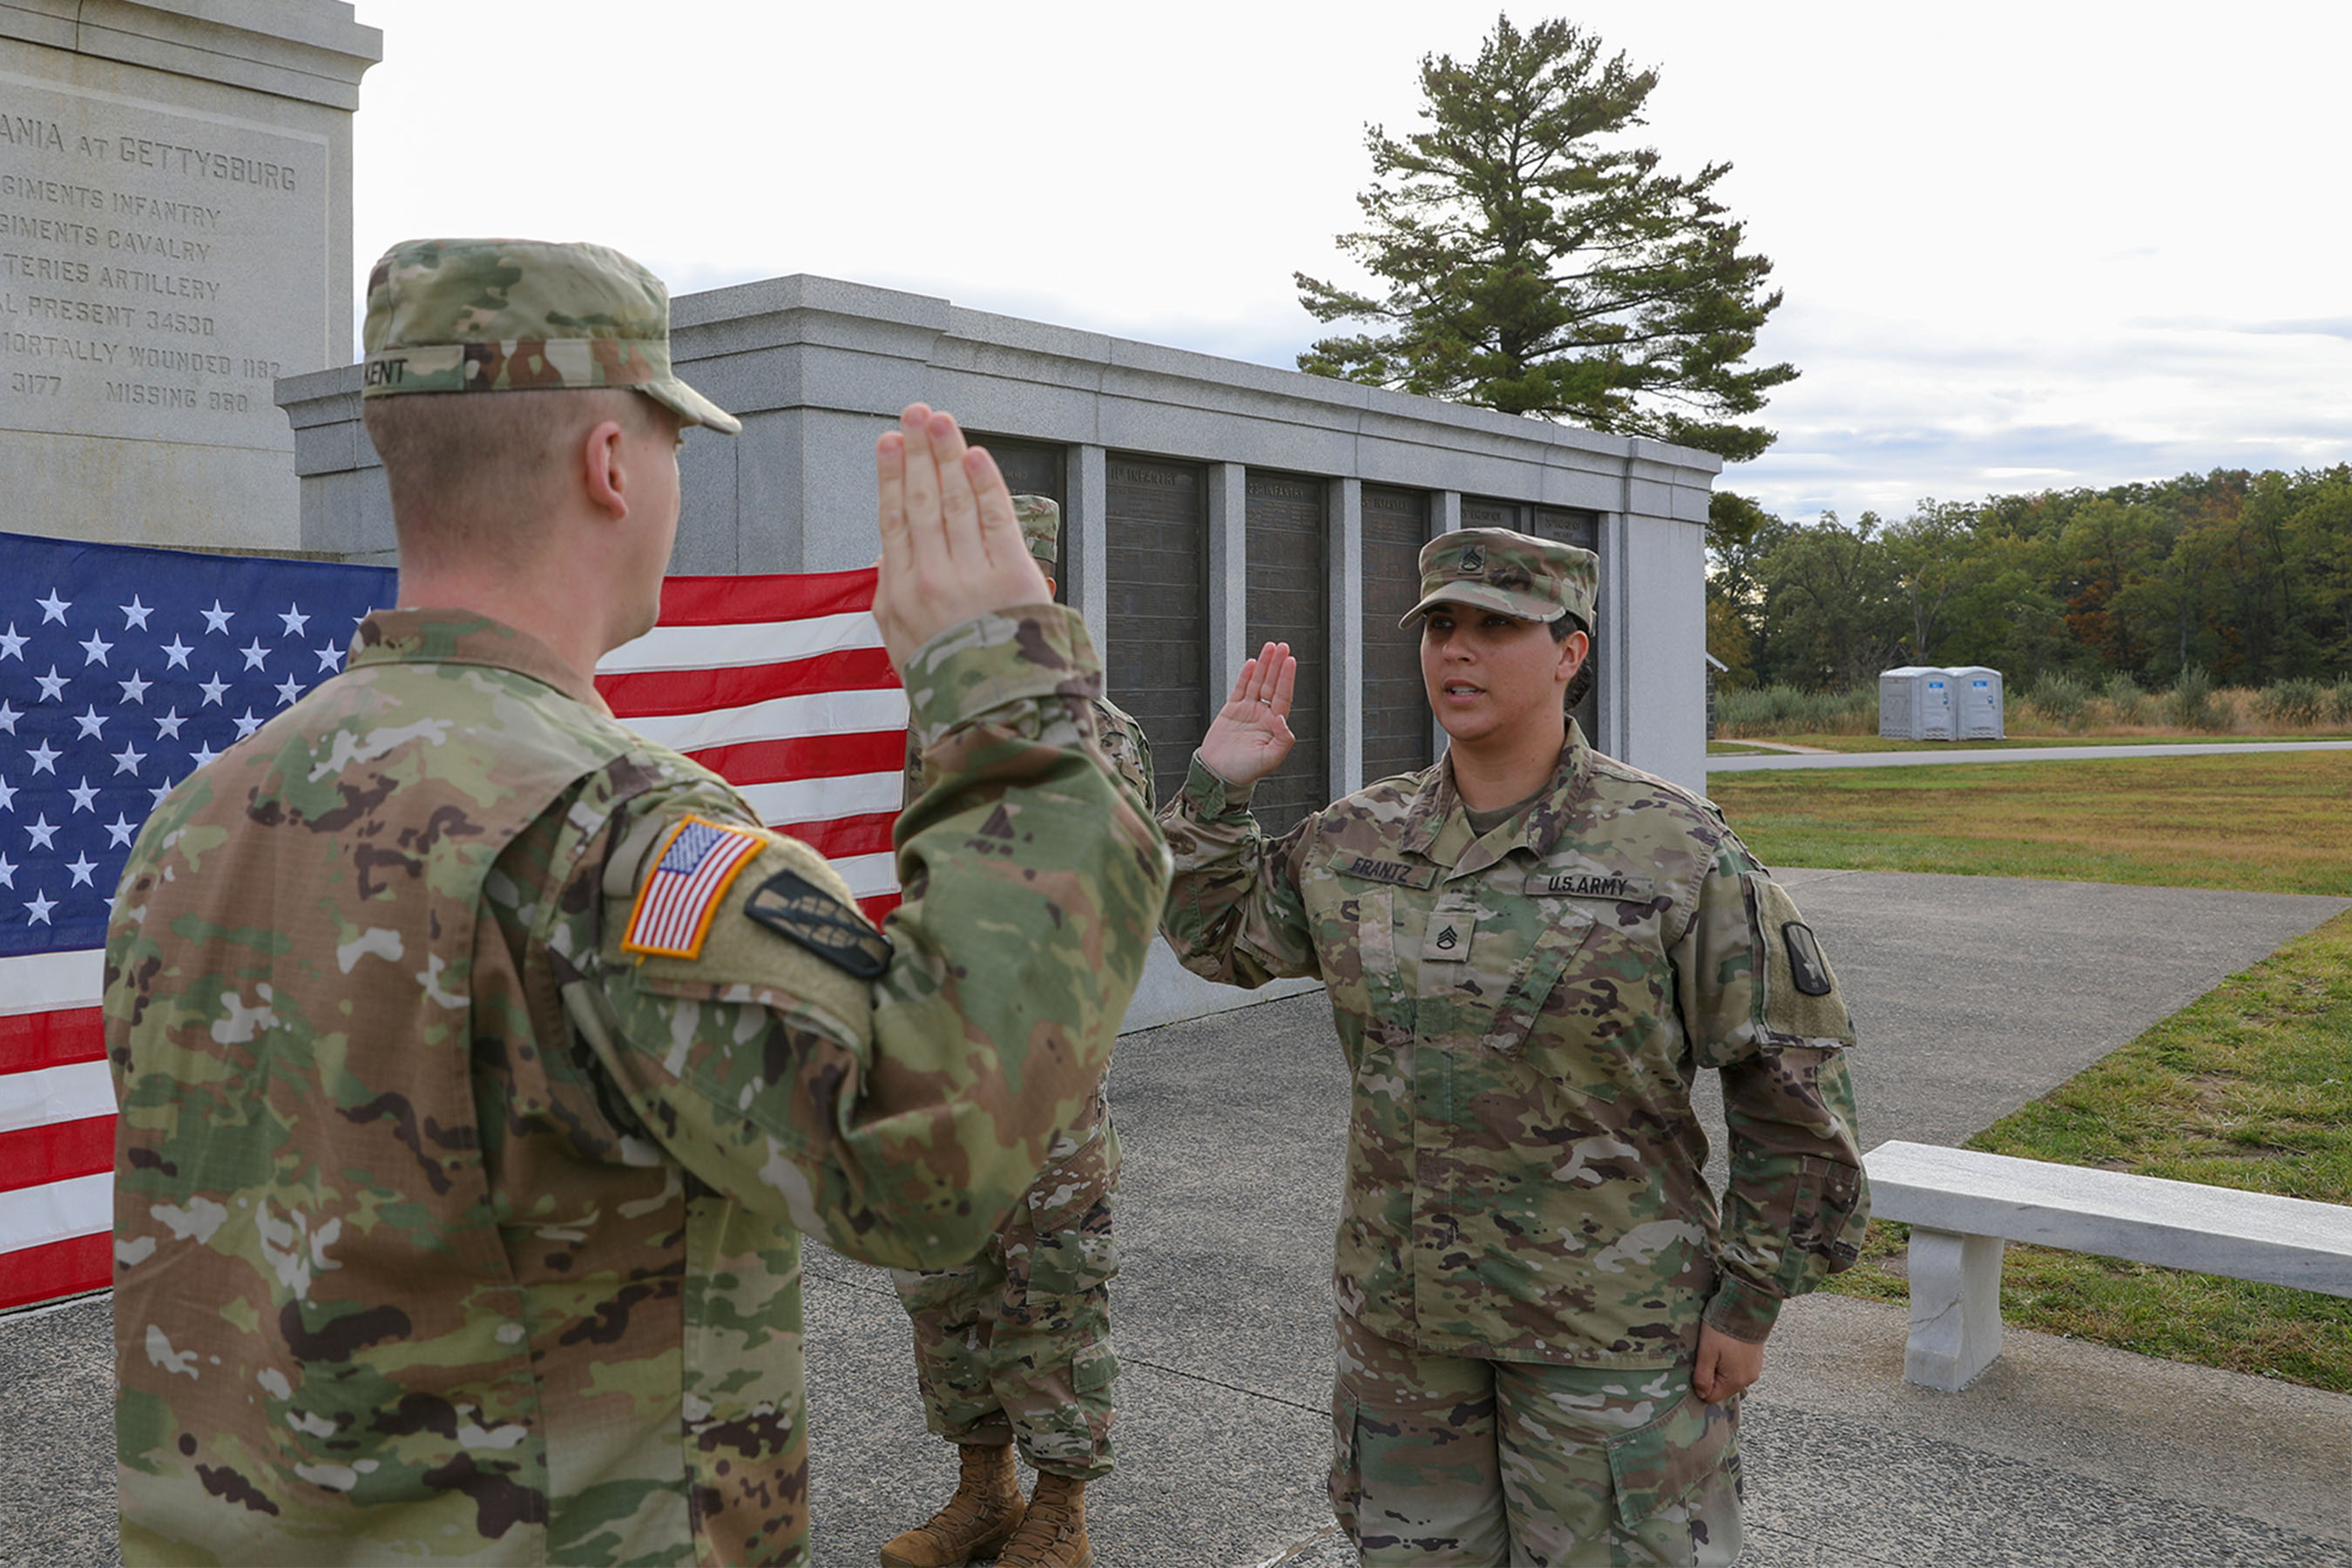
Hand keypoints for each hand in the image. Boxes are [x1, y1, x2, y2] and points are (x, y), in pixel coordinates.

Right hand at [872, 404, 1052, 668]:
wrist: (992, 717)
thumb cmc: (947, 683)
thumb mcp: (900, 646)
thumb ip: (889, 599)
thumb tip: (886, 554)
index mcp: (899, 595)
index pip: (893, 521)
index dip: (890, 477)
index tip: (887, 442)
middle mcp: (930, 579)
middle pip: (922, 502)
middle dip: (917, 453)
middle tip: (914, 414)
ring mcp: (970, 576)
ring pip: (955, 503)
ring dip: (947, 456)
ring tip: (940, 421)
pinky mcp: (1010, 577)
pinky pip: (995, 520)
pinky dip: (986, 486)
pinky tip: (975, 456)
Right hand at [1196, 641, 1296, 787]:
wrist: (1218, 774)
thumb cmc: (1245, 771)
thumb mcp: (1269, 759)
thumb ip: (1282, 740)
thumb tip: (1283, 719)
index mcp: (1274, 726)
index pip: (1283, 696)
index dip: (1286, 678)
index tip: (1290, 662)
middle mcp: (1263, 715)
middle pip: (1272, 684)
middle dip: (1277, 665)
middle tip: (1282, 647)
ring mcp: (1247, 711)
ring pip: (1257, 683)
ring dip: (1264, 665)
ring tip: (1270, 648)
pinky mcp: (1231, 711)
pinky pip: (1240, 688)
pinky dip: (1246, 675)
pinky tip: (1252, 662)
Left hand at [1692, 1324, 1763, 1402]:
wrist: (1746, 1308)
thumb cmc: (1724, 1329)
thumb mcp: (1706, 1352)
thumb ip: (1702, 1376)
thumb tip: (1701, 1394)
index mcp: (1736, 1381)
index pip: (1712, 1397)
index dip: (1700, 1385)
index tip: (1696, 1367)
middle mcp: (1748, 1379)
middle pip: (1721, 1387)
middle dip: (1710, 1374)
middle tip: (1706, 1354)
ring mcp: (1754, 1369)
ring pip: (1729, 1376)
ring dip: (1720, 1366)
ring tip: (1716, 1347)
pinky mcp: (1756, 1359)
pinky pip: (1738, 1367)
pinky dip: (1729, 1360)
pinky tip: (1726, 1345)